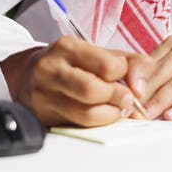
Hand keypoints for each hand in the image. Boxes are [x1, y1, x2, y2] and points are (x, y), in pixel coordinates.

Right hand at [0, 37, 136, 126]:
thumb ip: (129, 61)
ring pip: (85, 113)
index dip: (125, 74)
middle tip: (127, 100)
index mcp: (68, 46)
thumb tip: (142, 86)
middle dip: (117, 98)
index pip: (107, 65)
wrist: (28, 74)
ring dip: (110, 114)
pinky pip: (76, 125)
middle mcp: (52, 68)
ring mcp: (44, 93)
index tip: (127, 78)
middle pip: (93, 90)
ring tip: (117, 109)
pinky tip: (102, 115)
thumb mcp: (97, 52)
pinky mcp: (42, 115)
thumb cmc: (72, 63)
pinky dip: (96, 124)